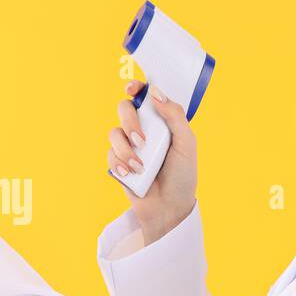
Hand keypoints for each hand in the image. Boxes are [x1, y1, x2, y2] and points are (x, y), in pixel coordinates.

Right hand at [107, 80, 198, 244]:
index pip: (145, 96)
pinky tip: (129, 174)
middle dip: (129, 122)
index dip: (136, 87)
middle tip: (141, 140)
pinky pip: (109, 154)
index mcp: (161, 121)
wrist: (169, 208)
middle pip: (124, 109)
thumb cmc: (183, 175)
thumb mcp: (186, 144)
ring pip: (114, 133)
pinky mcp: (118, 163)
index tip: (132, 89)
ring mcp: (129, 146)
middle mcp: (143, 129)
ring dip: (126, 150)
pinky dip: (118, 163)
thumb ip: (174, 116)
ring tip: (139, 167)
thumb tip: (156, 93)